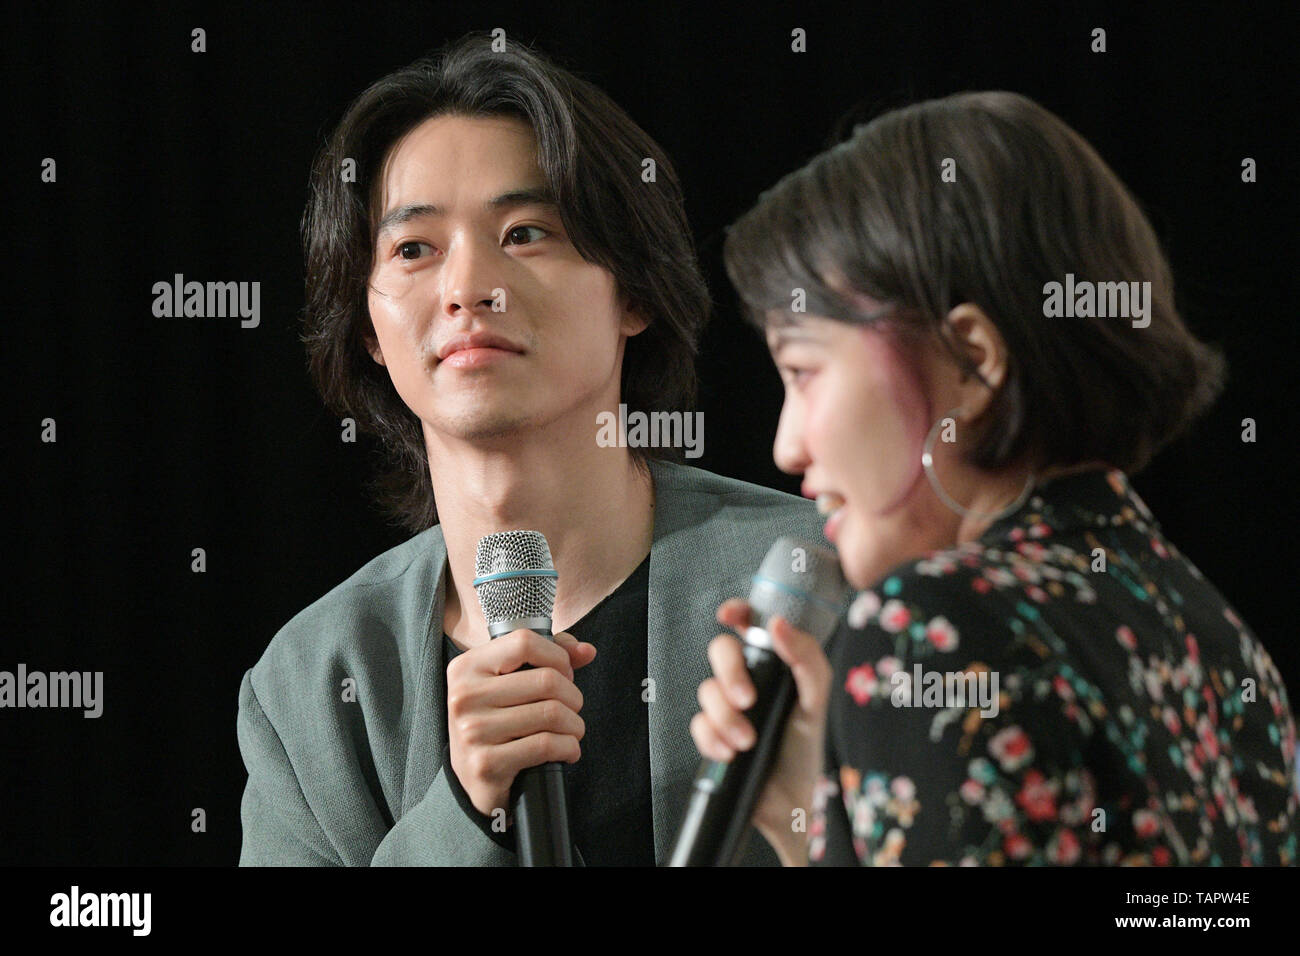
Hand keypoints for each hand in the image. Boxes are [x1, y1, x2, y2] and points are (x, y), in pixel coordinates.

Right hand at [446, 629, 596, 819]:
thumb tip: (587, 651)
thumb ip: (549, 658)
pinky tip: (566, 751)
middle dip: (573, 696)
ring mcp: (473, 731)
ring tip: (571, 731)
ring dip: (574, 725)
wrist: (471, 779)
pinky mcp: (486, 763)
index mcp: (467, 667)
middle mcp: (464, 696)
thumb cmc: (496, 722)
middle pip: (547, 680)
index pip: (524, 642)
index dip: (557, 657)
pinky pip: (547, 745)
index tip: (564, 674)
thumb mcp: (510, 682)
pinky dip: (568, 748)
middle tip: (572, 709)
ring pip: (552, 713)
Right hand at [688, 598, 831, 865]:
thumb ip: (806, 660)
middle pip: (721, 651)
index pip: (751, 625)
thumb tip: (778, 624)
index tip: (729, 616)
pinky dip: (712, 739)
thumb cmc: (806, 748)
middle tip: (748, 700)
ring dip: (725, 717)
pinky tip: (730, 753)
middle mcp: (750, 679)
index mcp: (776, 664)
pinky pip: (697, 724)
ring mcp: (728, 706)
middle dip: (729, 675)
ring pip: (707, 691)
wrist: (790, 802)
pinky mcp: (712, 733)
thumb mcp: (816, 702)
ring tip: (747, 742)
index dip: (737, 612)